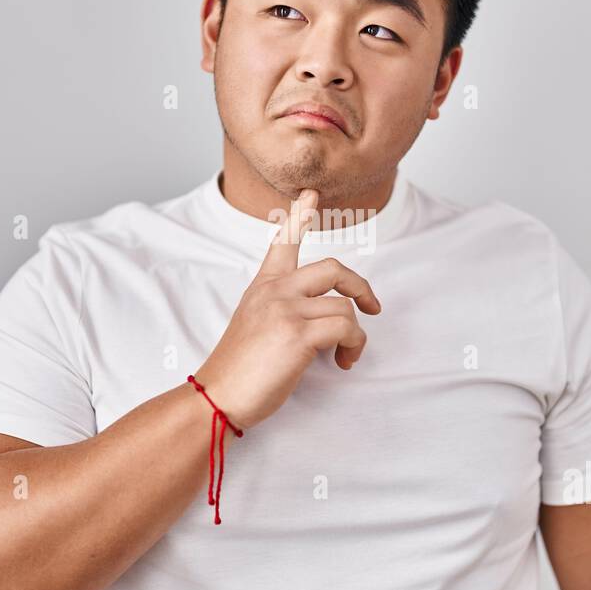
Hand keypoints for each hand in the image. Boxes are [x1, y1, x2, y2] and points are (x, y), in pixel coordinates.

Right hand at [194, 188, 381, 428]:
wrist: (218, 396)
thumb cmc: (238, 370)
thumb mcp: (253, 324)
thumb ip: (279, 308)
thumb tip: (318, 316)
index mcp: (263, 287)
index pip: (283, 242)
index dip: (300, 216)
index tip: (312, 193)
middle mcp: (274, 291)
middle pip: (333, 269)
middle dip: (361, 287)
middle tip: (372, 308)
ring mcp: (286, 310)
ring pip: (345, 306)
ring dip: (355, 334)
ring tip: (343, 355)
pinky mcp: (297, 334)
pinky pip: (347, 327)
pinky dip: (353, 346)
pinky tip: (342, 361)